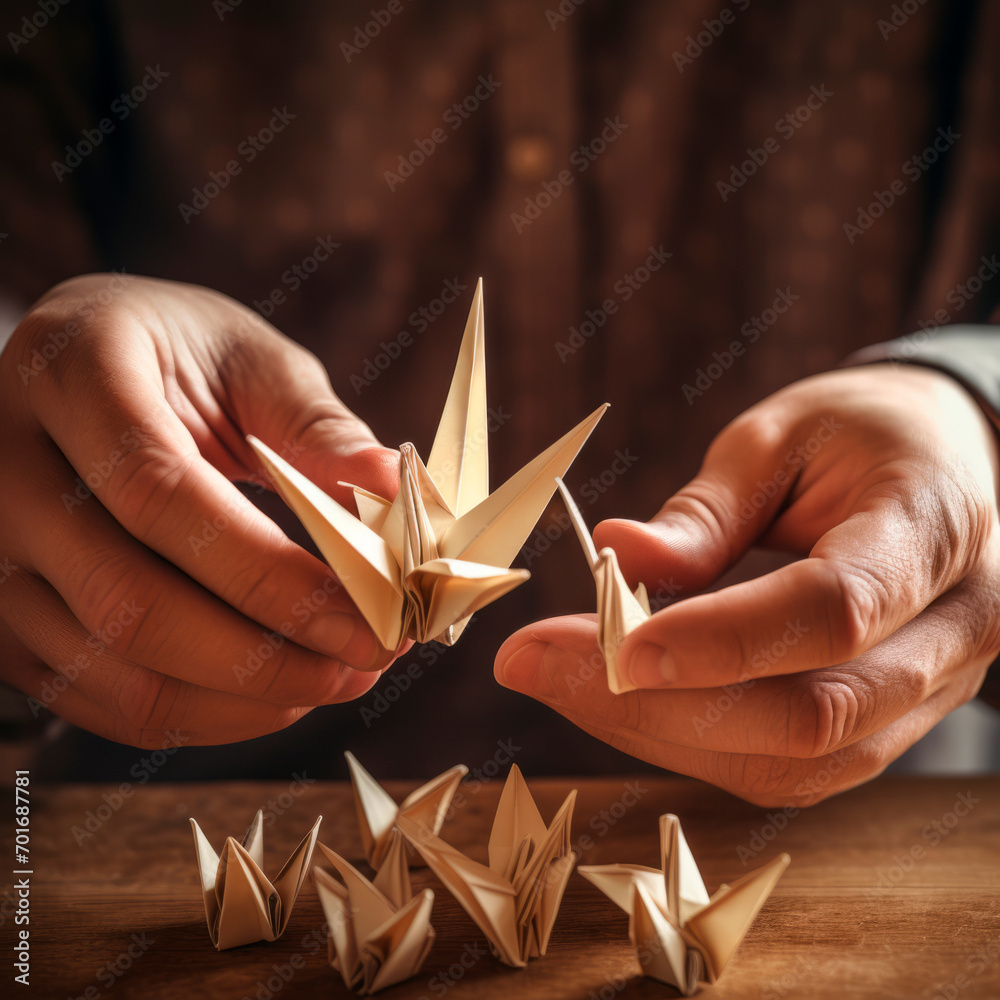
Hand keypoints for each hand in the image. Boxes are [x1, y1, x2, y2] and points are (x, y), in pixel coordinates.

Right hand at [0, 273, 402, 746]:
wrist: (80, 369)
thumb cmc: (178, 357)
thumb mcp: (250, 360)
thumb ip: (318, 428)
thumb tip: (398, 494)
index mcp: (71, 374)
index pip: (160, 495)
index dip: (271, 574)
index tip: (369, 616)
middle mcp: (1, 470)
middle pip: (129, 601)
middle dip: (266, 654)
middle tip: (369, 660)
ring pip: (113, 667)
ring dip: (243, 697)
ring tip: (337, 676)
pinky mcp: (4, 619)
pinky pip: (99, 697)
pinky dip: (200, 714)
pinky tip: (275, 692)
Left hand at [495, 365, 999, 804]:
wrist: (943, 463)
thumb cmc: (857, 435)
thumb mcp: (779, 437)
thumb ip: (707, 513)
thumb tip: (616, 556)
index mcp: (931, 531)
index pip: (835, 610)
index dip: (721, 640)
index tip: (611, 647)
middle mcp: (954, 630)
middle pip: (812, 713)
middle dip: (661, 704)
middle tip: (535, 664)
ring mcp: (931, 691)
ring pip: (798, 761)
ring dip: (663, 733)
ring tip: (560, 678)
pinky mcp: (888, 723)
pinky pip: (793, 766)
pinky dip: (696, 741)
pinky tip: (620, 700)